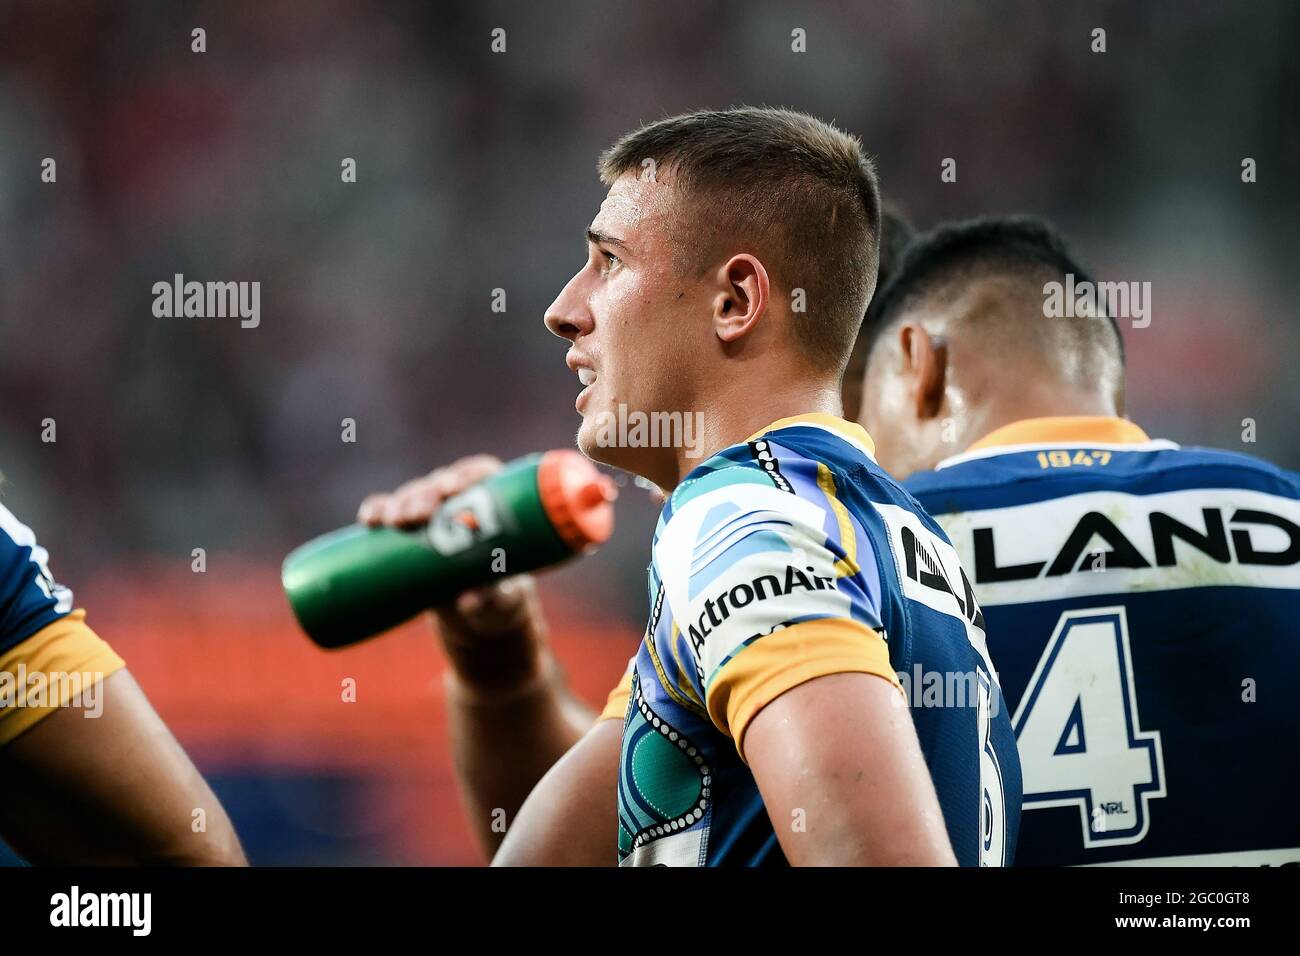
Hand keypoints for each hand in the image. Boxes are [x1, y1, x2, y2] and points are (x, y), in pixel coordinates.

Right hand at [357, 455, 547, 688]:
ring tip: (394, 521)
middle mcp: (460, 503)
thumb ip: (491, 598)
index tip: (452, 490)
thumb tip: (469, 601)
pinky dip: (377, 511)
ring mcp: (431, 515)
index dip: (466, 475)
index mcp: (493, 506)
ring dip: (400, 504)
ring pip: (413, 496)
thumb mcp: (500, 600)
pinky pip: (387, 513)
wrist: (475, 613)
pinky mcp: (405, 531)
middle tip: (419, 514)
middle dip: (427, 496)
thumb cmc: (500, 597)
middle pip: (441, 485)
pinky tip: (370, 519)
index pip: (481, 474)